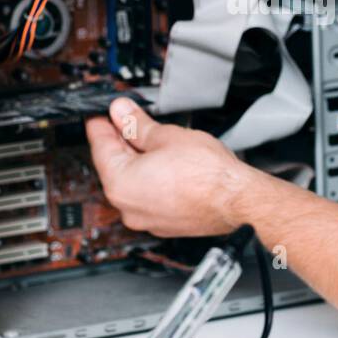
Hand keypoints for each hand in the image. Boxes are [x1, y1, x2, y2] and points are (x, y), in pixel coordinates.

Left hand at [84, 97, 256, 237]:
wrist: (237, 200)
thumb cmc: (207, 174)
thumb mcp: (166, 136)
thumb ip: (137, 124)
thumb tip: (122, 113)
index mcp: (120, 184)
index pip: (100, 146)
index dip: (101, 124)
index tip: (103, 114)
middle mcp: (128, 207)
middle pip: (114, 166)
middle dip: (120, 140)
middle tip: (126, 119)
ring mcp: (146, 219)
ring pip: (132, 183)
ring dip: (137, 160)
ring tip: (150, 138)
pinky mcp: (164, 224)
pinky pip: (148, 197)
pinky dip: (151, 179)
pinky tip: (163, 163)